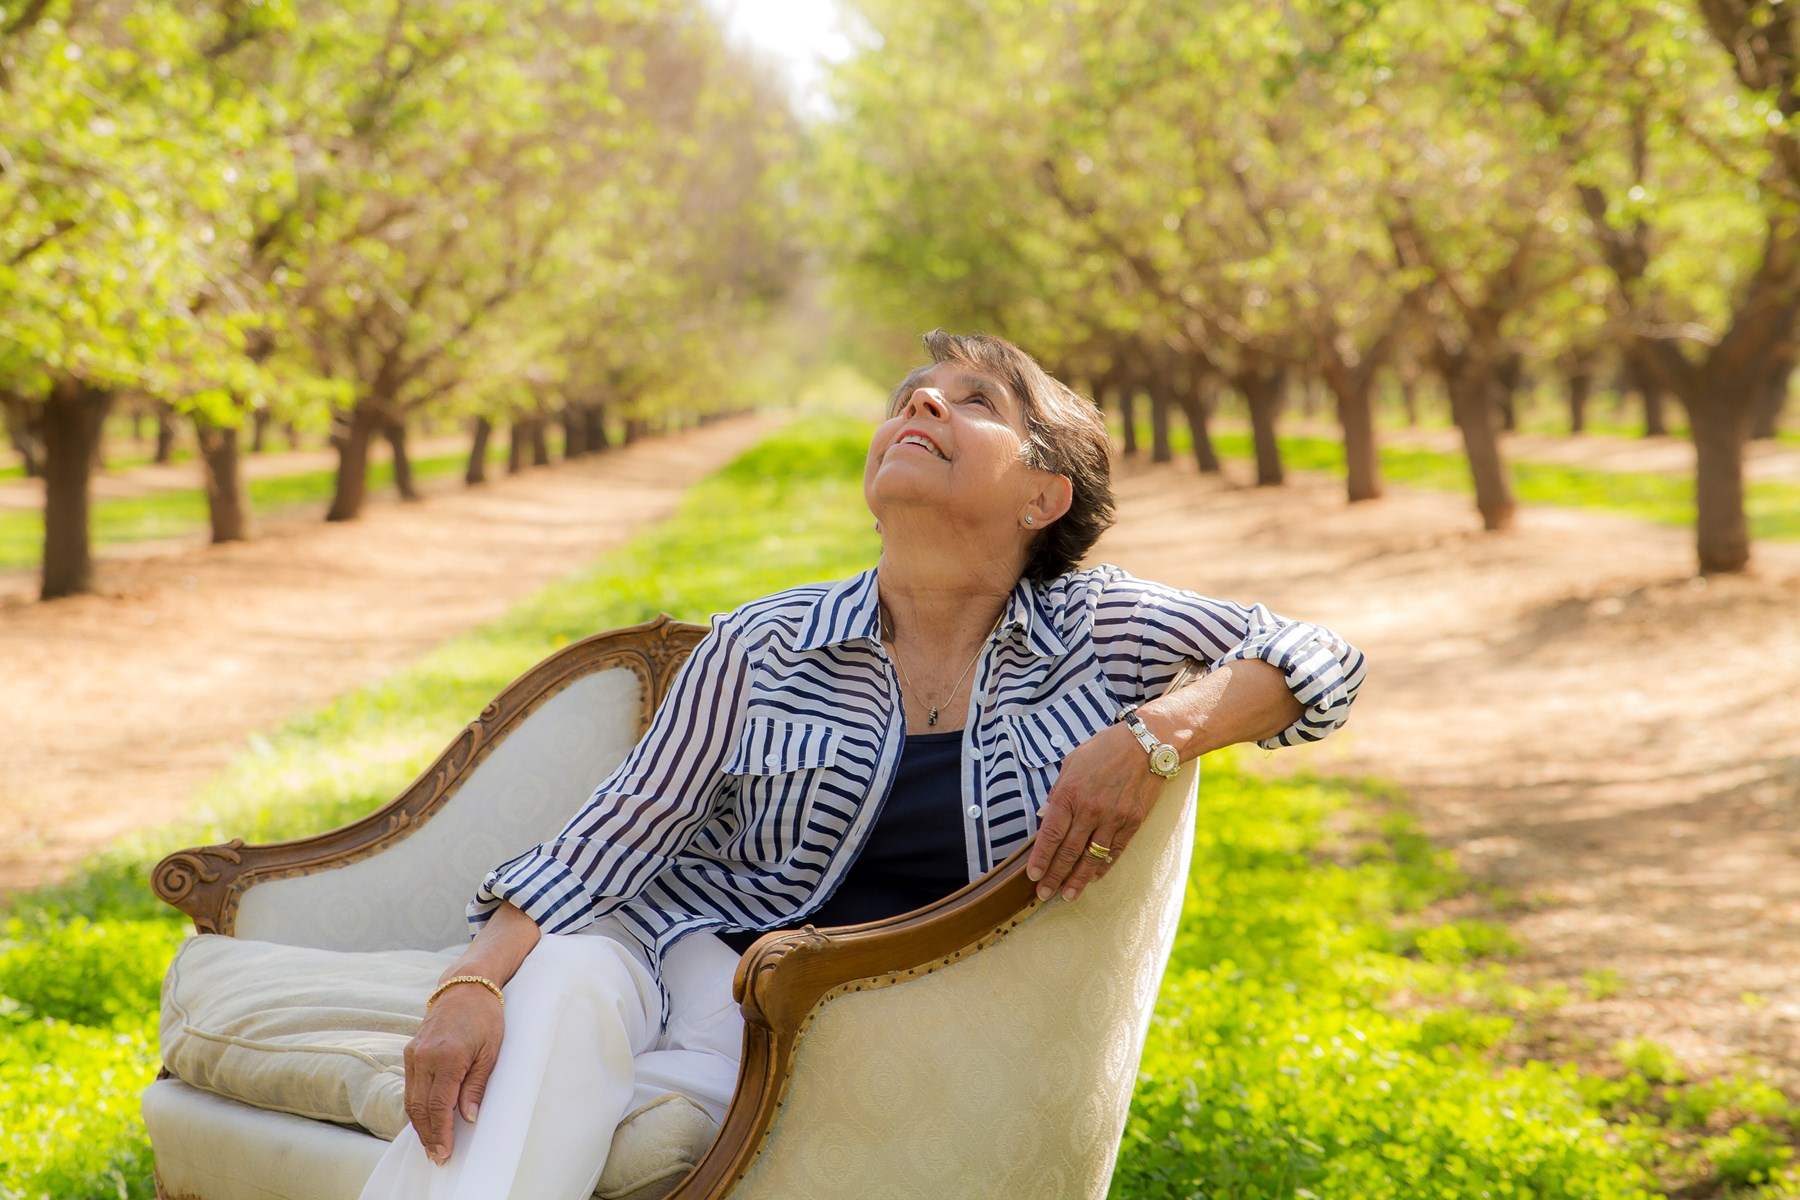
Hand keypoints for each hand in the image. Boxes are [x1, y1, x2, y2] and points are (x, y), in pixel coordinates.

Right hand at [402, 982, 504, 1165]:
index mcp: (448, 1057)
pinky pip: (410, 1086)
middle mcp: (426, 1056)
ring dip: (419, 1125)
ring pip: (411, 1099)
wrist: (465, 986)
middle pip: (421, 1108)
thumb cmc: (485, 1016)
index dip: (441, 1133)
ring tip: (431, 1145)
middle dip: (428, 1135)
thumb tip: (469, 1118)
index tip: (445, 1152)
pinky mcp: (410, 1051)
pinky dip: (416, 1107)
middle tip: (438, 1156)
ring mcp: (414, 1053)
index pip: (440, 1106)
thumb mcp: (491, 1051)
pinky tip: (425, 1120)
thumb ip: (477, 1086)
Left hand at [1025, 721, 1166, 902]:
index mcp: (1069, 793)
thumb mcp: (1072, 762)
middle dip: (1054, 876)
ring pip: (1091, 857)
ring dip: (1078, 879)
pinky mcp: (1132, 822)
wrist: (1146, 744)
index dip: (1040, 858)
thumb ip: (1058, 792)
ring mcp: (1112, 818)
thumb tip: (1045, 816)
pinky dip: (1102, 867)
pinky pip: (1114, 851)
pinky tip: (1093, 878)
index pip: (1050, 834)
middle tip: (1043, 894)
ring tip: (1067, 895)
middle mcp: (1089, 809)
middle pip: (1068, 851)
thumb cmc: (1105, 749)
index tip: (1032, 875)